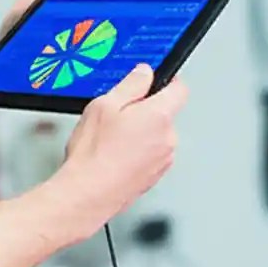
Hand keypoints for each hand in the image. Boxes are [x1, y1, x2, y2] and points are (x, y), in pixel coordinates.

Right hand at [50, 64, 187, 240]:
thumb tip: (145, 73)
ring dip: (141, 134)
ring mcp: (163, 160)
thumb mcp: (104, 104)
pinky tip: (114, 156)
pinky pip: (150, 155)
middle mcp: (168, 138)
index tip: (153, 80)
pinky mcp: (154, 176)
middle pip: (165, 114)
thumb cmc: (94, 153)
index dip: (166, 81)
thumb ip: (131, 84)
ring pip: (157, 136)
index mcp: (159, 116)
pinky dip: (136, 153)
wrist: (88, 193)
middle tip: (117, 115)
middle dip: (145, 111)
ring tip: (111, 140)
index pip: (179, 89)